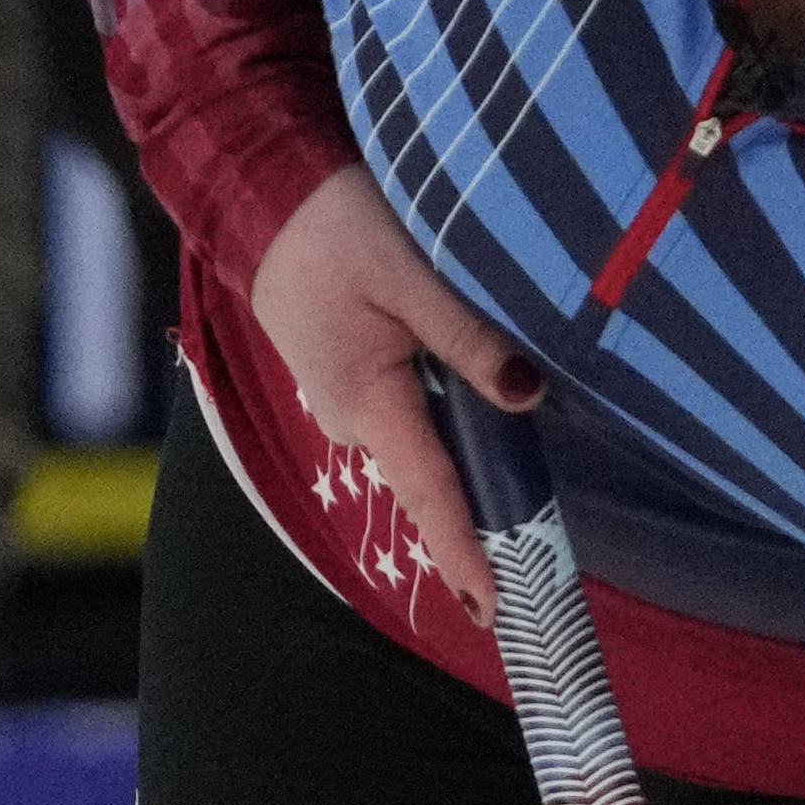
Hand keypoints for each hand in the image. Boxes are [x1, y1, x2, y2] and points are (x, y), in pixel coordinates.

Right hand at [246, 166, 541, 611]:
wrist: (262, 195)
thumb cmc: (332, 225)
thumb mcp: (410, 270)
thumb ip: (469, 336)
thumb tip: (526, 394)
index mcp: (366, 401)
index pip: (430, 493)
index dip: (465, 552)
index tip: (492, 609)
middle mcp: (354, 417)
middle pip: (436, 473)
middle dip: (487, 501)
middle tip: (542, 544)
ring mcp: (349, 401)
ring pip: (426, 440)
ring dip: (468, 446)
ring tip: (519, 457)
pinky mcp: (352, 379)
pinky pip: (410, 412)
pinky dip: (445, 413)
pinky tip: (472, 392)